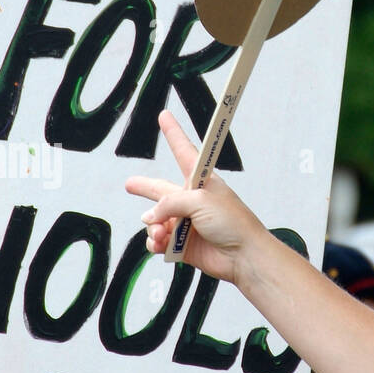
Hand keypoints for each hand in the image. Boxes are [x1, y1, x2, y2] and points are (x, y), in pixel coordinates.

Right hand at [125, 110, 266, 281]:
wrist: (244, 256)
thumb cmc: (233, 223)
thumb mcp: (200, 201)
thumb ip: (169, 203)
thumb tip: (149, 217)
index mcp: (201, 182)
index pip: (184, 151)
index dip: (173, 133)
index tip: (165, 116)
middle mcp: (192, 201)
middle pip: (162, 190)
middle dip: (145, 187)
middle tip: (130, 184)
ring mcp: (186, 223)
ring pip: (156, 220)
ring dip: (153, 226)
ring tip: (159, 233)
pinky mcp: (183, 245)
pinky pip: (159, 240)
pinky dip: (155, 242)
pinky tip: (160, 244)